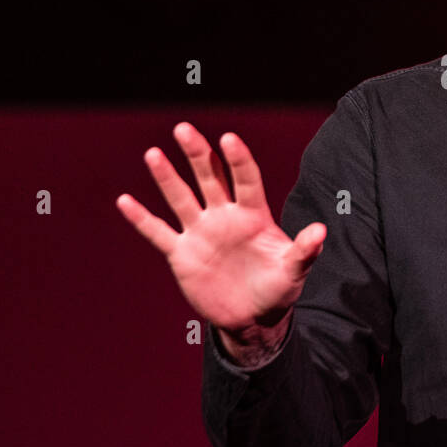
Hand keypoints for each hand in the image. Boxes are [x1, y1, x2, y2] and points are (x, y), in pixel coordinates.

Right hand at [115, 122, 325, 337]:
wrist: (253, 317)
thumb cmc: (278, 289)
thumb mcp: (294, 270)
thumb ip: (304, 250)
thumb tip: (321, 231)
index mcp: (253, 216)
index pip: (246, 180)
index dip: (238, 160)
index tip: (228, 138)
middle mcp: (224, 217)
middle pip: (209, 178)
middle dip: (198, 154)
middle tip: (184, 129)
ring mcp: (201, 233)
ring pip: (181, 198)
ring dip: (167, 177)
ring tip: (154, 154)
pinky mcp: (182, 254)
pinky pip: (158, 233)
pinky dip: (141, 218)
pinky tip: (125, 200)